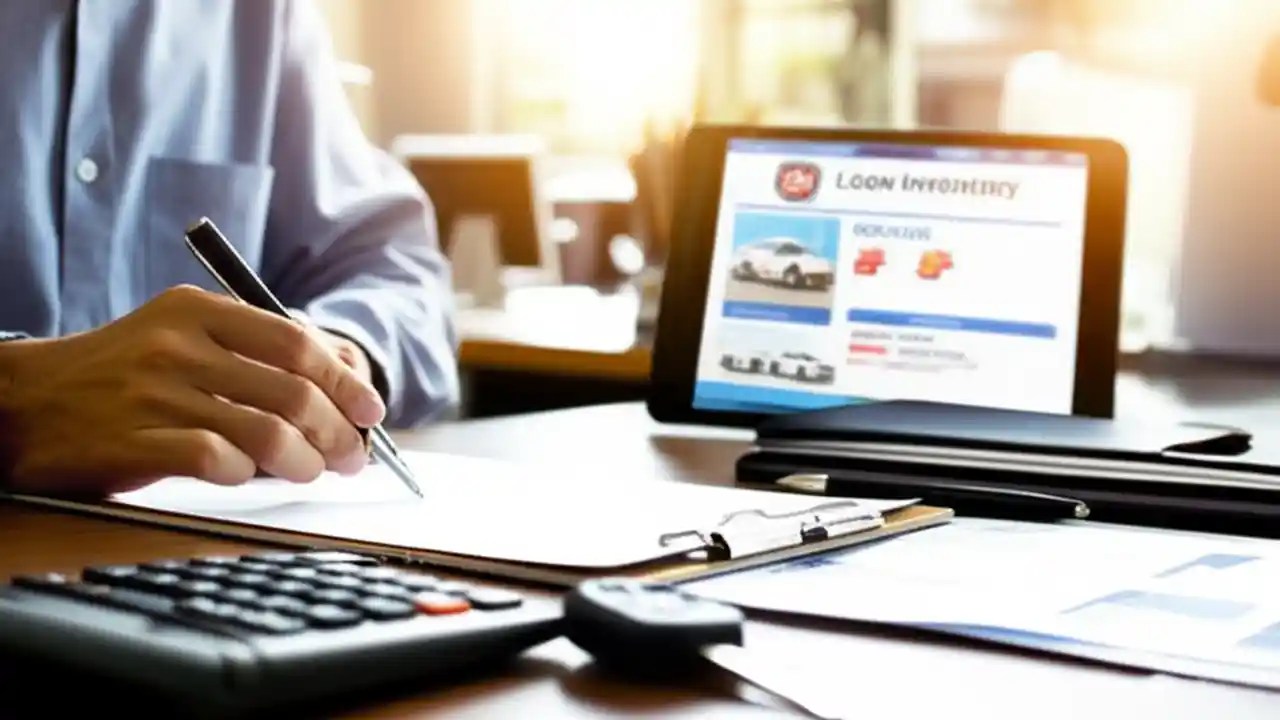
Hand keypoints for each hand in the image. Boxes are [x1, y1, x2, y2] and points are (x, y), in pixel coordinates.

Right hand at [0, 285, 385, 495]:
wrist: (23, 402)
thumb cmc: (119, 374)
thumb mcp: (179, 337)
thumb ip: (251, 349)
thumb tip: (339, 377)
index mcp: (197, 311)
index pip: (297, 343)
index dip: (345, 380)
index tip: (370, 410)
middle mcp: (179, 346)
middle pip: (294, 392)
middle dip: (338, 431)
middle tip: (351, 455)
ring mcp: (155, 394)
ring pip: (267, 432)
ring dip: (304, 461)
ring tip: (311, 472)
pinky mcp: (133, 441)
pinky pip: (217, 461)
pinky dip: (245, 474)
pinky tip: (245, 476)